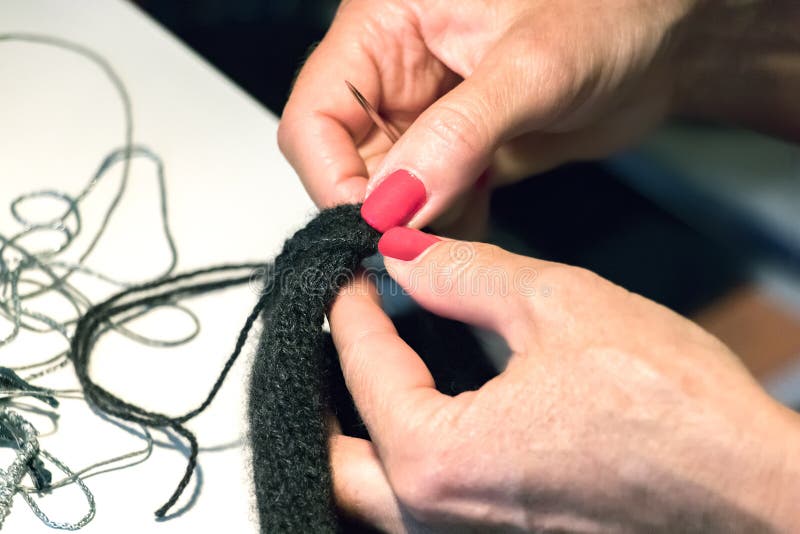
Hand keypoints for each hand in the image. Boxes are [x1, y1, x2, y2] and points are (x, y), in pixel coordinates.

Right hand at [279, 0, 706, 235]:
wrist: (665, 30)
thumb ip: (458, 135)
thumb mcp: (532, 65)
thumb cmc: (610, 6)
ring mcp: (428, 118)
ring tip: (456, 234)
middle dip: (379, 210)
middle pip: (345, 162)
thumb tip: (396, 203)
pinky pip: (431, 204)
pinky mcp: (460, 152)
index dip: (334, 177)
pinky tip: (474, 229)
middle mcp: (396, 74)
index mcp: (385, 27)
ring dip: (415, 226)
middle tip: (416, 247)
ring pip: (387, 192)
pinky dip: (446, 228)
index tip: (375, 226)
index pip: (316, 117)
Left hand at [327, 228, 799, 531]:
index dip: (350, 307)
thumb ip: (463, 274)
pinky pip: (421, 506)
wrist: (753, 492)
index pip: (361, 369)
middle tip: (343, 330)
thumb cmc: (676, 413)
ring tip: (374, 362)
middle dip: (325, 387)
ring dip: (357, 428)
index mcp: (439, 458)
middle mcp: (440, 519)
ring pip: (369, 493)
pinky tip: (428, 405)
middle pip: (333, 457)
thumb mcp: (558, 304)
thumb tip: (407, 253)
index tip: (350, 275)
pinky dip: (403, 456)